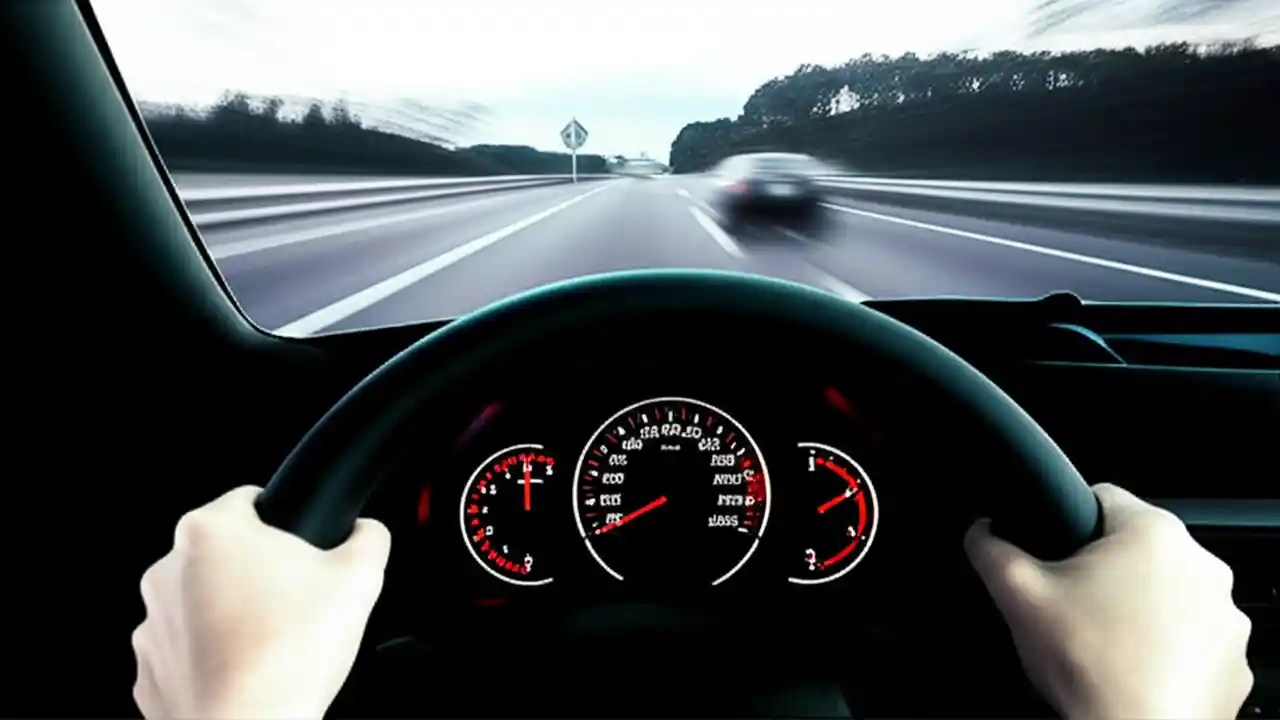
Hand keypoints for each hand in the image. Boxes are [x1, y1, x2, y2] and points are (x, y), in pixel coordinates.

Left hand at [132, 486, 390, 718]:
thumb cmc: (289, 655)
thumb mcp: (360, 576)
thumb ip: (368, 537)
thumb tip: (367, 533)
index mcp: (210, 531)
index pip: (250, 500)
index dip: (286, 523)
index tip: (302, 550)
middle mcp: (168, 570)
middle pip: (227, 554)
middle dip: (260, 572)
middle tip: (298, 602)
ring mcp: (153, 623)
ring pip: (204, 602)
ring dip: (234, 615)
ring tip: (274, 642)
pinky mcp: (151, 669)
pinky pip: (189, 651)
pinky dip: (216, 657)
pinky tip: (250, 670)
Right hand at [965, 483, 1251, 718]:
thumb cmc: (1090, 668)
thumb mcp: (1019, 596)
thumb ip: (991, 550)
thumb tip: (981, 532)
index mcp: (1152, 534)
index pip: (1101, 498)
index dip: (1067, 524)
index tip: (1057, 556)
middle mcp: (1201, 567)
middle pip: (1135, 549)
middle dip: (1103, 573)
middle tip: (1072, 607)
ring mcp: (1223, 615)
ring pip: (1166, 593)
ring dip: (1138, 609)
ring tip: (1102, 641)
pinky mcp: (1230, 657)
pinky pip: (1192, 637)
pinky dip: (1165, 647)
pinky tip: (1133, 665)